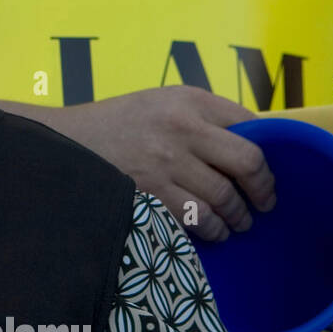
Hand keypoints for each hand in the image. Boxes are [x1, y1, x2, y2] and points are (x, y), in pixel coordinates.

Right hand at [53, 87, 273, 240]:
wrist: (66, 140)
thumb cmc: (120, 122)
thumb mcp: (163, 101)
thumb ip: (206, 116)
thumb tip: (255, 144)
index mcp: (190, 101)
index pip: (252, 126)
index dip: (266, 156)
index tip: (265, 174)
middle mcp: (182, 128)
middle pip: (247, 163)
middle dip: (262, 190)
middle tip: (264, 203)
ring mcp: (166, 163)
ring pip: (224, 198)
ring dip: (237, 216)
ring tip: (237, 222)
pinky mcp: (150, 192)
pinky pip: (197, 218)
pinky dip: (212, 229)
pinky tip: (213, 230)